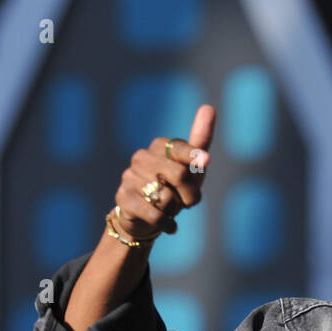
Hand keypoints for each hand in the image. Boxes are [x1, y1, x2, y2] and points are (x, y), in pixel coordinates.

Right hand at [112, 104, 215, 241]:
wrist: (147, 218)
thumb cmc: (174, 188)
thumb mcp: (192, 168)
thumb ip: (200, 141)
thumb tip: (209, 107)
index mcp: (160, 146)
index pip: (181, 147)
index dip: (195, 157)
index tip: (205, 160)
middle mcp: (142, 156)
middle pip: (179, 174)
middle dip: (190, 195)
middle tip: (186, 202)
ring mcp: (129, 176)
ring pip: (166, 197)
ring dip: (175, 210)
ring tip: (168, 208)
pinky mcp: (122, 197)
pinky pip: (154, 213)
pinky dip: (166, 223)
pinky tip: (165, 223)